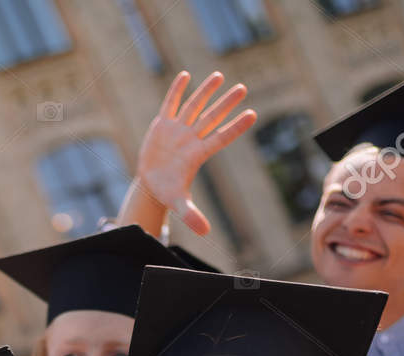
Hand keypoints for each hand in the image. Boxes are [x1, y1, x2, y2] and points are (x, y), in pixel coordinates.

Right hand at [134, 71, 255, 235]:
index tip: (252, 114)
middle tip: (243, 88)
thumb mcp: (178, 204)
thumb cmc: (167, 191)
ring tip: (220, 75)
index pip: (221, 137)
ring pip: (194, 106)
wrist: (150, 183)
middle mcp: (191, 138)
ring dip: (206, 91)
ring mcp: (177, 129)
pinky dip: (177, 91)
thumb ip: (192, 215)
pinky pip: (170, 104)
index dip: (236, 127)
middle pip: (211, 117)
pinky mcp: (162, 124)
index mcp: (197, 154)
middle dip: (226, 103)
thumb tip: (205, 232)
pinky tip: (186, 76)